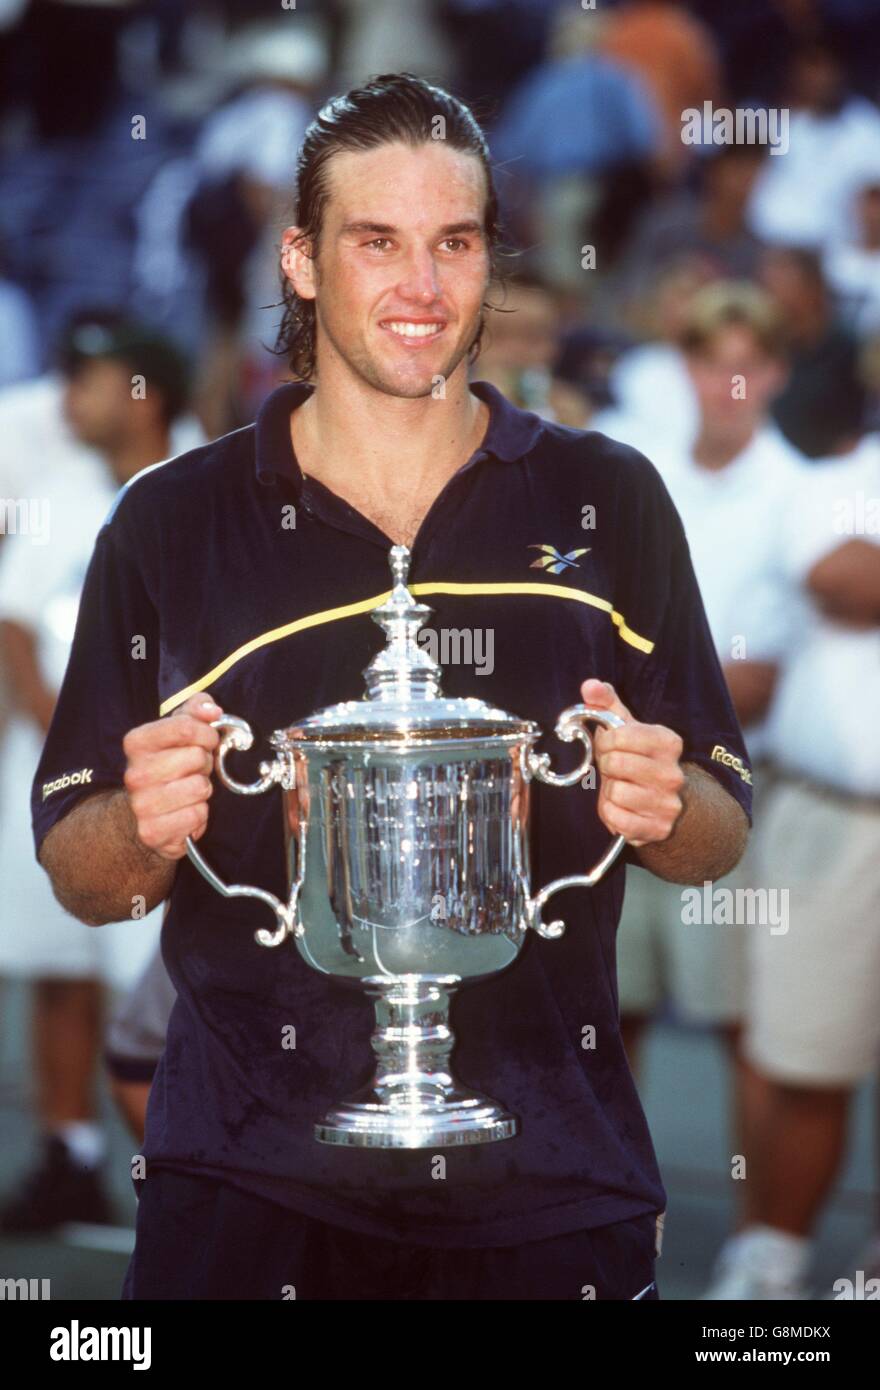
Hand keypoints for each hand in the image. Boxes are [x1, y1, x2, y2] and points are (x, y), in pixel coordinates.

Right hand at [123, 693, 223, 860]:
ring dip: (204, 790)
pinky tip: (186, 811)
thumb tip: (211, 710)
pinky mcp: (152, 831)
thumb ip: (196, 710)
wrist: (147, 814)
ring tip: (190, 790)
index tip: (208, 740)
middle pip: (196, 757)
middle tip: (195, 770)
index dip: (206, 734)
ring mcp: (141, 804)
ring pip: (200, 787)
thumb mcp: (180, 730)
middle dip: (205, 764)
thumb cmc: (170, 766)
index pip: (184, 727)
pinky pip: (197, 816)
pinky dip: (199, 815)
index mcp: (137, 742)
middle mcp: (134, 773)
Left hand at [580, 678, 684, 848]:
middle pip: (615, 763)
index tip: (613, 746)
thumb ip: (606, 703)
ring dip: (610, 792)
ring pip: (616, 792)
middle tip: (616, 770)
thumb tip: (589, 685)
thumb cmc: (638, 759)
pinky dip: (612, 814)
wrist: (662, 801)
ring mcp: (668, 803)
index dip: (608, 742)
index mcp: (668, 742)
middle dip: (608, 767)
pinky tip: (623, 808)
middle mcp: (673, 773)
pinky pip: (616, 819)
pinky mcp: (658, 828)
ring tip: (622, 788)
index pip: (621, 735)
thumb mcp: (625, 728)